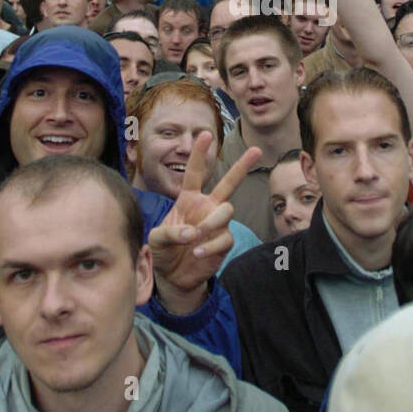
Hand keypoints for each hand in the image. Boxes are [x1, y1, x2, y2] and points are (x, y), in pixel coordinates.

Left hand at [148, 132, 260, 313]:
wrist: (172, 277)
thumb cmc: (163, 251)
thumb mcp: (156, 239)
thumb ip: (171, 232)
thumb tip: (193, 232)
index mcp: (188, 199)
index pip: (195, 173)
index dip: (199, 154)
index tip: (205, 134)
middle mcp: (206, 207)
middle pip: (228, 183)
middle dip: (242, 166)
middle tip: (256, 150)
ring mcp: (217, 224)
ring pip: (227, 211)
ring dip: (211, 222)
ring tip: (195, 237)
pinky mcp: (224, 242)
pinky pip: (224, 238)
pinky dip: (210, 246)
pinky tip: (197, 253)